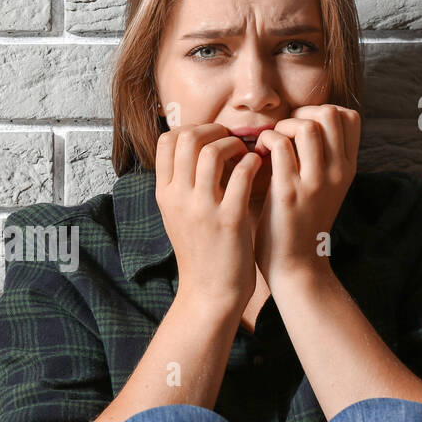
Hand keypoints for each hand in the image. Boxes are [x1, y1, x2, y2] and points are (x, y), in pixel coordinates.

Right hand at [154, 124, 263, 314]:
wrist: (210, 291)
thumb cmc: (200, 250)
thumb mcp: (177, 215)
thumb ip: (181, 183)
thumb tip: (195, 148)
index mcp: (164, 194)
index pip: (166, 141)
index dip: (191, 129)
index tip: (210, 137)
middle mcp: (178, 198)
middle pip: (187, 139)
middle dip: (213, 130)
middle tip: (230, 138)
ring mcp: (202, 208)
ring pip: (212, 152)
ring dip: (234, 144)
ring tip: (245, 152)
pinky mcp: (229, 219)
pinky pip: (241, 174)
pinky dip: (252, 162)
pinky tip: (257, 167)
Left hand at [252, 105, 360, 288]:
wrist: (296, 267)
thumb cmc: (301, 224)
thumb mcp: (324, 189)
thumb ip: (321, 159)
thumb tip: (302, 124)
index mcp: (348, 169)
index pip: (349, 117)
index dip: (321, 112)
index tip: (300, 127)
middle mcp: (338, 172)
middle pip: (329, 114)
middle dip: (300, 113)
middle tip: (282, 132)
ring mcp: (316, 182)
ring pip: (306, 125)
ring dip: (281, 126)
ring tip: (269, 144)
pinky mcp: (289, 192)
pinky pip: (278, 145)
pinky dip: (264, 141)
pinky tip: (257, 157)